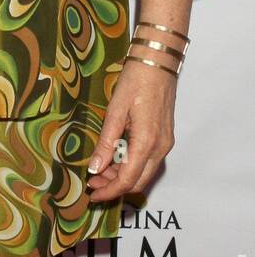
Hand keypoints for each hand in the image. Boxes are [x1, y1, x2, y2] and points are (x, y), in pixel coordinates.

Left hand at [84, 57, 176, 201]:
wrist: (158, 63)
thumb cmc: (135, 81)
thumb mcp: (115, 111)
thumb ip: (106, 142)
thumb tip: (95, 168)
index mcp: (147, 142)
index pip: (128, 180)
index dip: (109, 191)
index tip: (92, 194)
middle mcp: (160, 148)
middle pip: (138, 181)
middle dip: (114, 186)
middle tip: (92, 182)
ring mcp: (165, 143)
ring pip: (144, 172)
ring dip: (122, 176)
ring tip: (100, 170)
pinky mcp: (165, 137)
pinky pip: (148, 161)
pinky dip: (131, 165)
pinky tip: (116, 158)